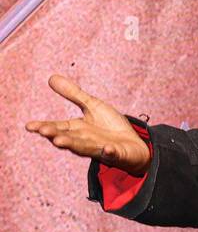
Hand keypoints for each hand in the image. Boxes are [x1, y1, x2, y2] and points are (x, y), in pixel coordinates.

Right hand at [25, 74, 152, 174]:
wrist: (133, 144)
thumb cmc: (109, 125)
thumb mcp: (92, 106)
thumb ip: (73, 94)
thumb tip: (51, 77)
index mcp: (78, 129)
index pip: (58, 127)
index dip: (44, 126)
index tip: (29, 126)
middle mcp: (85, 141)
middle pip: (68, 138)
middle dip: (56, 135)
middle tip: (44, 131)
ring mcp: (100, 148)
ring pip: (84, 148)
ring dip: (73, 145)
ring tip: (59, 141)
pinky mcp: (117, 153)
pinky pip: (112, 154)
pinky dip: (109, 152)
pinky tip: (108, 149)